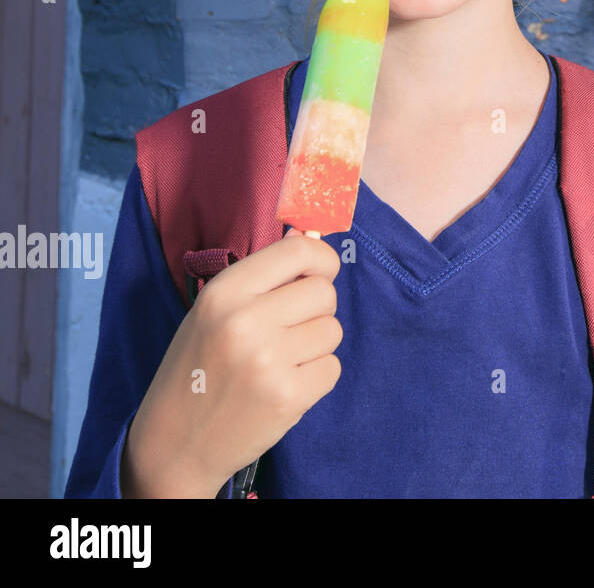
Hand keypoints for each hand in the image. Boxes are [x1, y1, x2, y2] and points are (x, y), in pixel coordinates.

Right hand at [122, 231, 341, 497]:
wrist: (173, 444)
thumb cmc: (197, 368)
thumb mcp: (214, 312)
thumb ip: (263, 278)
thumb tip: (310, 236)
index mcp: (224, 293)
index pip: (299, 252)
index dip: (321, 259)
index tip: (319, 272)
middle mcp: (246, 322)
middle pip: (324, 292)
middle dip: (315, 309)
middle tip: (287, 330)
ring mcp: (268, 361)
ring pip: (332, 330)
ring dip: (315, 345)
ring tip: (279, 361)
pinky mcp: (288, 397)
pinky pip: (332, 367)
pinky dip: (315, 376)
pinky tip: (283, 385)